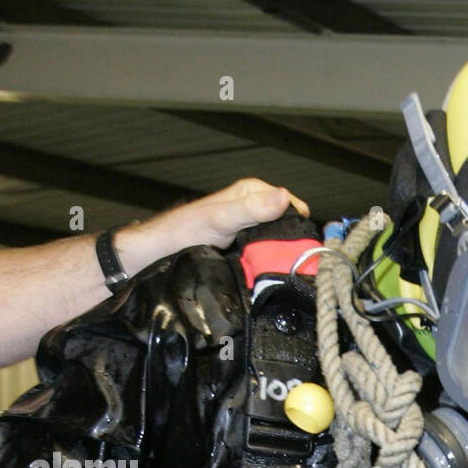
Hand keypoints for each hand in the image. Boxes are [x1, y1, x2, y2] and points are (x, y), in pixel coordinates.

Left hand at [116, 178, 312, 270]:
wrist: (160, 254)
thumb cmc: (183, 231)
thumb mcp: (222, 218)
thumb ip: (252, 208)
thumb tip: (284, 197)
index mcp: (251, 193)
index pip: (290, 205)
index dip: (300, 223)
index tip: (306, 245)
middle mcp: (253, 209)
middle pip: (287, 225)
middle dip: (293, 242)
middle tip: (298, 263)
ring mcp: (249, 230)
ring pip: (277, 242)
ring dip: (282, 256)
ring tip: (286, 271)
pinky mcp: (244, 249)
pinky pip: (265, 256)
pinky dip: (269, 264)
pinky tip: (270, 275)